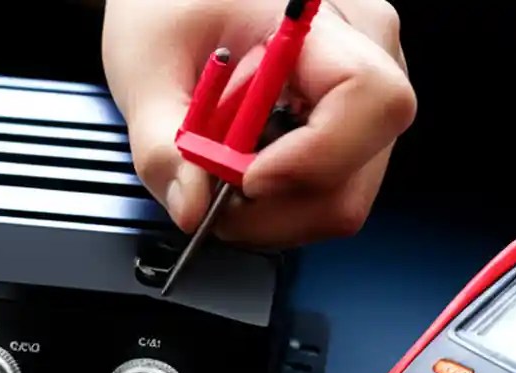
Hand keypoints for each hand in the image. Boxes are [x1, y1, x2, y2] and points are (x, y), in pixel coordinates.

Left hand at [102, 0, 412, 246]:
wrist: (174, 1)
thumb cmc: (168, 8)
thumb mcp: (146, 71)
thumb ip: (161, 147)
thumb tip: (192, 209)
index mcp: (320, 23)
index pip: (369, 99)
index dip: (314, 158)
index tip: (247, 179)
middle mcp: (366, 55)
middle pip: (354, 170)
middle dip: (275, 205)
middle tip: (210, 195)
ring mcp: (362, 97)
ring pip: (343, 194)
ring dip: (271, 210)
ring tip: (218, 175)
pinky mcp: (349, 128)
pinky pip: (329, 190)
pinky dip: (276, 201)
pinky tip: (240, 168)